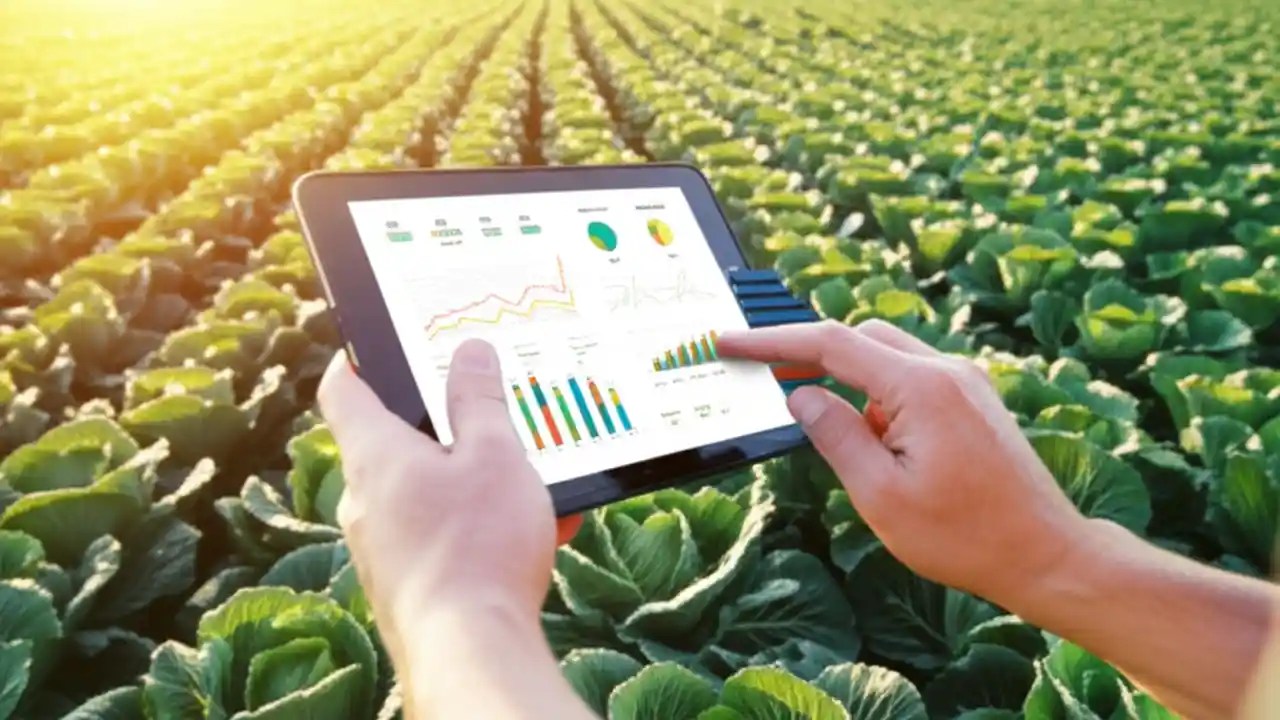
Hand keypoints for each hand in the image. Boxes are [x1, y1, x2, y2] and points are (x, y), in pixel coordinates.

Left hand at [317, 340, 580, 661]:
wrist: (468, 653)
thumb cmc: (479, 546)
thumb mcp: (495, 454)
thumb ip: (481, 400)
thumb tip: (470, 352)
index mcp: (377, 455)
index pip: (345, 388)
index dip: (358, 359)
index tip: (376, 347)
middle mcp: (366, 501)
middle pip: (392, 445)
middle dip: (441, 429)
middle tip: (483, 416)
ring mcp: (381, 548)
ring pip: (424, 497)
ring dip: (470, 484)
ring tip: (527, 487)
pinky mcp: (405, 586)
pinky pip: (439, 540)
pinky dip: (477, 530)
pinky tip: (533, 537)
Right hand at [718, 320, 1090, 603]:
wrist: (1046, 555)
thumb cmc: (966, 536)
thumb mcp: (880, 494)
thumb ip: (834, 435)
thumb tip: (801, 395)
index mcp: (922, 387)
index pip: (830, 344)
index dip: (772, 342)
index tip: (731, 343)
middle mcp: (947, 371)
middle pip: (860, 338)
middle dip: (808, 353)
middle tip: (764, 376)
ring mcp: (965, 383)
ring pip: (887, 357)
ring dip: (846, 378)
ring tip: (819, 421)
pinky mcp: (973, 400)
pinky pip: (912, 378)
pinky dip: (878, 395)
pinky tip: (870, 438)